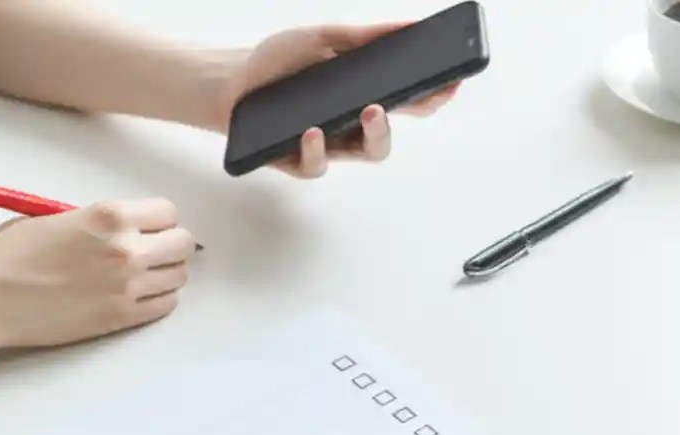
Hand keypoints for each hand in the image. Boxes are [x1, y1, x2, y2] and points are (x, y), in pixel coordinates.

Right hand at [0, 198, 194, 351]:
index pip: (167, 212)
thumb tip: (123, 228)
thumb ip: (97, 221)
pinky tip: (140, 297)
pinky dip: (159, 300)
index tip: (151, 228)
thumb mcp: (56, 218)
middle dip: (171, 245)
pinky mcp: (120, 318)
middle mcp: (126, 249)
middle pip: (182, 244)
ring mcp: (126, 286)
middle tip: (155, 252)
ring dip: (166, 274)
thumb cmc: (8, 255)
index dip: (160, 220)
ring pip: (178, 277)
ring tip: (144, 276)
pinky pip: (164, 306)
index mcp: (109, 216)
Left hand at [215, 23, 458, 177]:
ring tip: (370, 111)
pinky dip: (317, 149)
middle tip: (417, 98)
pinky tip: (312, 130)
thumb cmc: (276, 60)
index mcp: (362, 95)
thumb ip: (367, 36)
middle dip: (411, 117)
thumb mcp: (324, 37)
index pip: (408, 100)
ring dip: (375, 134)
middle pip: (393, 132)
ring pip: (366, 154)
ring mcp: (328, 146)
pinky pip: (317, 165)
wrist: (227, 78)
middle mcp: (350, 125)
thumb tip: (411, 24)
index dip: (434, 94)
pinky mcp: (298, 161)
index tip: (452, 82)